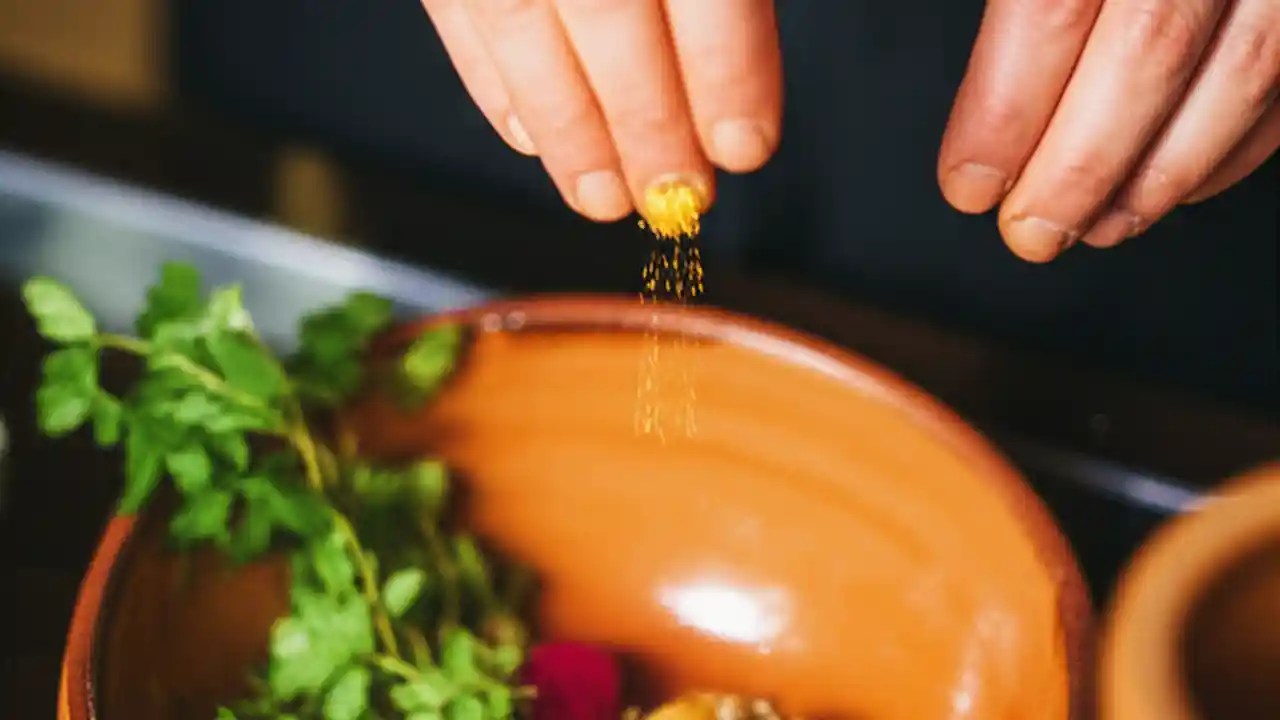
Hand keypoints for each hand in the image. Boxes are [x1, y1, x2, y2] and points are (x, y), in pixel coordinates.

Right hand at [420, 0, 782, 221]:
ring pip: (520, 24)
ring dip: (567, 128)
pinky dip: (492, 87)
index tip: (743, 146)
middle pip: (608, 12)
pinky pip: (457, 13)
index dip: (726, 71)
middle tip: (676, 196)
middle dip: (645, 120)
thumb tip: (729, 100)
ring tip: (605, 199)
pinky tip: (530, 141)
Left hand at [938, 0, 1278, 261]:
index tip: (970, 182)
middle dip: (1079, 167)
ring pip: (1239, 75)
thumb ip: (1023, 6)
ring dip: (1157, 174)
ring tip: (1098, 226)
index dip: (1004, 111)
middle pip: (1145, 53)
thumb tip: (984, 105)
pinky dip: (1233, 147)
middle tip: (1032, 231)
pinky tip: (1175, 184)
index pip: (1050, 11)